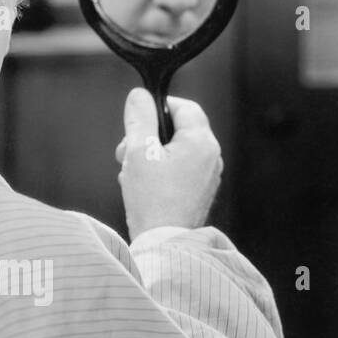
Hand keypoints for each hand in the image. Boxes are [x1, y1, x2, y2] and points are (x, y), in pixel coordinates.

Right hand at [115, 88, 223, 239]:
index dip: (158, 106)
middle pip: (177, 129)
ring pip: (175, 150)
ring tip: (131, 172)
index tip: (137, 118)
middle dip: (147, 136)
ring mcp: (207, 176)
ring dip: (150, 155)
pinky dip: (159, 171)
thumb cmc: (153, 199)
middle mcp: (210, 157)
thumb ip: (139, 117)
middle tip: (127, 152)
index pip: (184, 106)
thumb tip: (139, 95)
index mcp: (201, 142)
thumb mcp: (138, 150)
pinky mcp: (199, 192)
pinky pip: (179, 169)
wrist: (164, 242)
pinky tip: (142, 186)